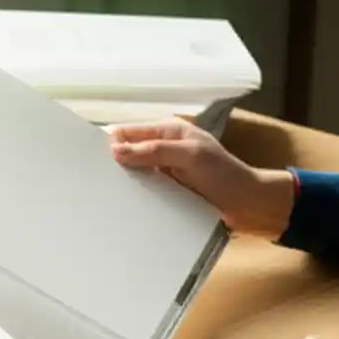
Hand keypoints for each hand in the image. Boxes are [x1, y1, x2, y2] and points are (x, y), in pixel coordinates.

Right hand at [108, 119, 295, 237]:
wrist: (249, 205)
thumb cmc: (223, 175)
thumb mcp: (190, 156)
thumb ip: (154, 150)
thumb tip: (115, 150)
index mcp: (168, 131)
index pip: (128, 131)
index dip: (110, 143)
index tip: (89, 160)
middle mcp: (163, 148)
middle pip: (127, 153)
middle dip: (112, 164)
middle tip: (92, 183)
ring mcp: (164, 171)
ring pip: (134, 174)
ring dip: (123, 183)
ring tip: (102, 197)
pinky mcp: (167, 192)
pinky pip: (144, 191)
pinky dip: (135, 197)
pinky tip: (122, 207)